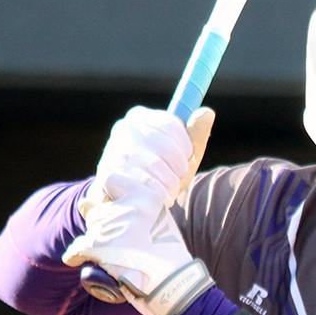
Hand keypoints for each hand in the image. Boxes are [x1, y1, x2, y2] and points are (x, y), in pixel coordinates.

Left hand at [64, 192, 209, 314]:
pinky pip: (77, 248)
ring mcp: (111, 225)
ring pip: (90, 229)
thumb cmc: (166, 254)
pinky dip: (75, 255)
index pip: (109, 180)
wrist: (171, 283)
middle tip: (122, 244)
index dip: (106, 195)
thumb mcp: (158, 220)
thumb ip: (129, 207)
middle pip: (98, 209)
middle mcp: (128, 206)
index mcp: (145, 195)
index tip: (113, 207)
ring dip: (97, 242)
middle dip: (104, 225)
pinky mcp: (98, 246)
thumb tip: (83, 203)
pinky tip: (75, 259)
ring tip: (114, 257)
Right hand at [85, 106, 215, 214]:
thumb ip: (196, 134)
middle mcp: (124, 128)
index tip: (187, 160)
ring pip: (155, 165)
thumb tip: (207, 112)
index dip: (186, 147)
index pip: (172, 124)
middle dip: (179, 166)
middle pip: (165, 146)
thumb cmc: (160, 173)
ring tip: (170, 189)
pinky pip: (142, 182)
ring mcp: (113, 150)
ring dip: (169, 181)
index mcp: (140, 117)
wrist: (131, 202)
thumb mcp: (182, 153)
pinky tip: (159, 198)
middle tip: (179, 177)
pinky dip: (157, 193)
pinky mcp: (108, 173)